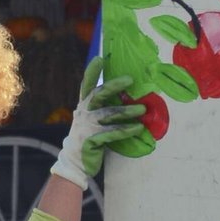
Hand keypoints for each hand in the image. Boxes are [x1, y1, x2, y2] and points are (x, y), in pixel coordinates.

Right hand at [51, 55, 148, 187]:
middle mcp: (84, 113)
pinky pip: (113, 133)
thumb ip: (104, 109)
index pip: (86, 85)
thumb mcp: (93, 120)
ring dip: (127, 110)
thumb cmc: (90, 138)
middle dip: (114, 85)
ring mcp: (88, 126)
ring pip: (109, 114)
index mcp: (84, 106)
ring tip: (143, 108)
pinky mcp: (93, 140)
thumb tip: (128, 98)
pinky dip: (127, 129)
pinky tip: (139, 127)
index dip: (92, 72)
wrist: (77, 162)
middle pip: (99, 95)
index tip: (100, 59)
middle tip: (130, 80)